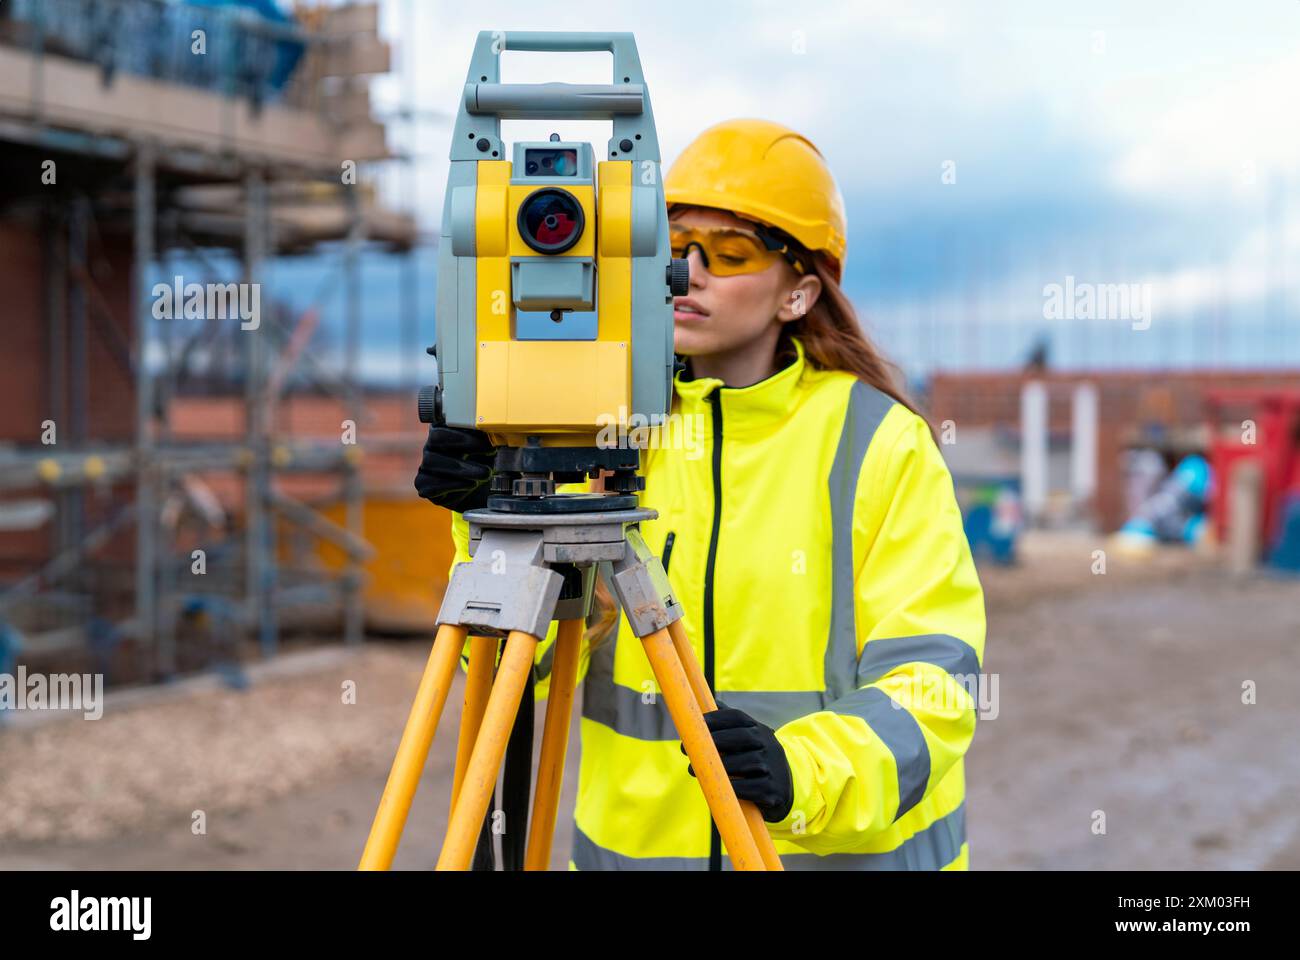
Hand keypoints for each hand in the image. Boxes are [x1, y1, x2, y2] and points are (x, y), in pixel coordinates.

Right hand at [413, 424, 496, 511]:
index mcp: (445, 430)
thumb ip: (489, 437)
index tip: (487, 430)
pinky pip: (431, 483)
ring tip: (485, 473)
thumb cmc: (483, 464)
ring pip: (432, 461)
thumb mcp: (489, 449)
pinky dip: (453, 484)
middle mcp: (432, 446)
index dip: (465, 424)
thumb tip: (500, 429)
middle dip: (465, 442)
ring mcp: (426, 466)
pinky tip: (470, 484)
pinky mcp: (425, 486)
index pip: (445, 419)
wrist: (481, 494)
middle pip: (437, 437)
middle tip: (490, 450)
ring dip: (462, 468)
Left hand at [682, 701, 794, 822]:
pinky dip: (733, 787)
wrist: (785, 789)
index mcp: (759, 729)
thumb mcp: (748, 739)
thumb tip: (710, 702)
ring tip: (693, 770)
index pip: (737, 717)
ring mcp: (773, 766)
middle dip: (713, 741)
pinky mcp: (773, 789)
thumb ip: (730, 724)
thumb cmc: (756, 760)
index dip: (715, 718)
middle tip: (687, 749)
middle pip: (741, 737)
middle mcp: (769, 744)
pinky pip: (751, 787)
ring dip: (718, 767)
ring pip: (746, 762)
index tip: (694, 724)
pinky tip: (718, 787)